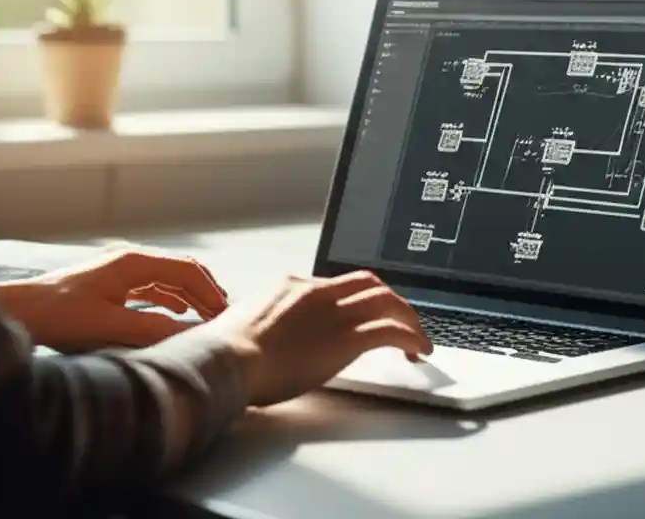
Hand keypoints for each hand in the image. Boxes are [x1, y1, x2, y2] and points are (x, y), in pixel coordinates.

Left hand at [0, 248, 228, 351]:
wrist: (19, 312)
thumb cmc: (59, 316)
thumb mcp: (109, 325)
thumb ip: (152, 329)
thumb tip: (191, 335)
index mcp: (133, 263)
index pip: (187, 270)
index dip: (211, 292)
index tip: (226, 315)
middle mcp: (129, 261)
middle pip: (181, 271)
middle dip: (206, 292)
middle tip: (225, 317)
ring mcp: (119, 271)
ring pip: (167, 279)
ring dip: (190, 296)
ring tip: (208, 317)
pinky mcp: (109, 286)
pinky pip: (151, 287)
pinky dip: (171, 299)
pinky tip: (176, 313)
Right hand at [210, 271, 433, 406]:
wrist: (229, 360)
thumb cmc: (226, 353)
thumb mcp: (242, 325)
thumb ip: (263, 324)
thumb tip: (261, 337)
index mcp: (291, 286)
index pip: (333, 285)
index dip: (352, 300)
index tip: (358, 315)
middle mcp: (317, 291)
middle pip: (367, 283)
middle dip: (388, 300)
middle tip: (398, 319)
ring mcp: (335, 312)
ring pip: (387, 301)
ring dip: (407, 318)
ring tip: (417, 337)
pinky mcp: (348, 338)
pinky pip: (392, 331)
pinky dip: (411, 337)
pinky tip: (418, 350)